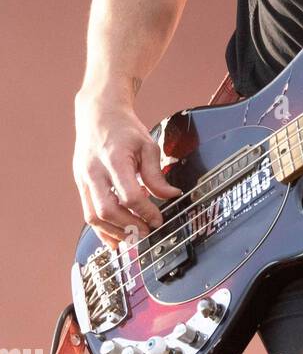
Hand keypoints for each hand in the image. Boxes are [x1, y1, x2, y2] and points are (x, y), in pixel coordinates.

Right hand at [73, 91, 182, 249]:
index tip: (158, 219)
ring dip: (114, 232)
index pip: (129, 194)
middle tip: (146, 233)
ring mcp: (84, 179)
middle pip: (106, 210)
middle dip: (128, 227)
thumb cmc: (124, 129)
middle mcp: (94, 171)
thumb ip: (156, 174)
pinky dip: (101, 230)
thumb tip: (170, 196)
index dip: (145, 211)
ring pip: (93, 216)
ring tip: (133, 238)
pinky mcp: (80, 185)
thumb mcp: (147, 145)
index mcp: (114, 159)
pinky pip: (88, 213)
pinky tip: (115, 239)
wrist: (98, 114)